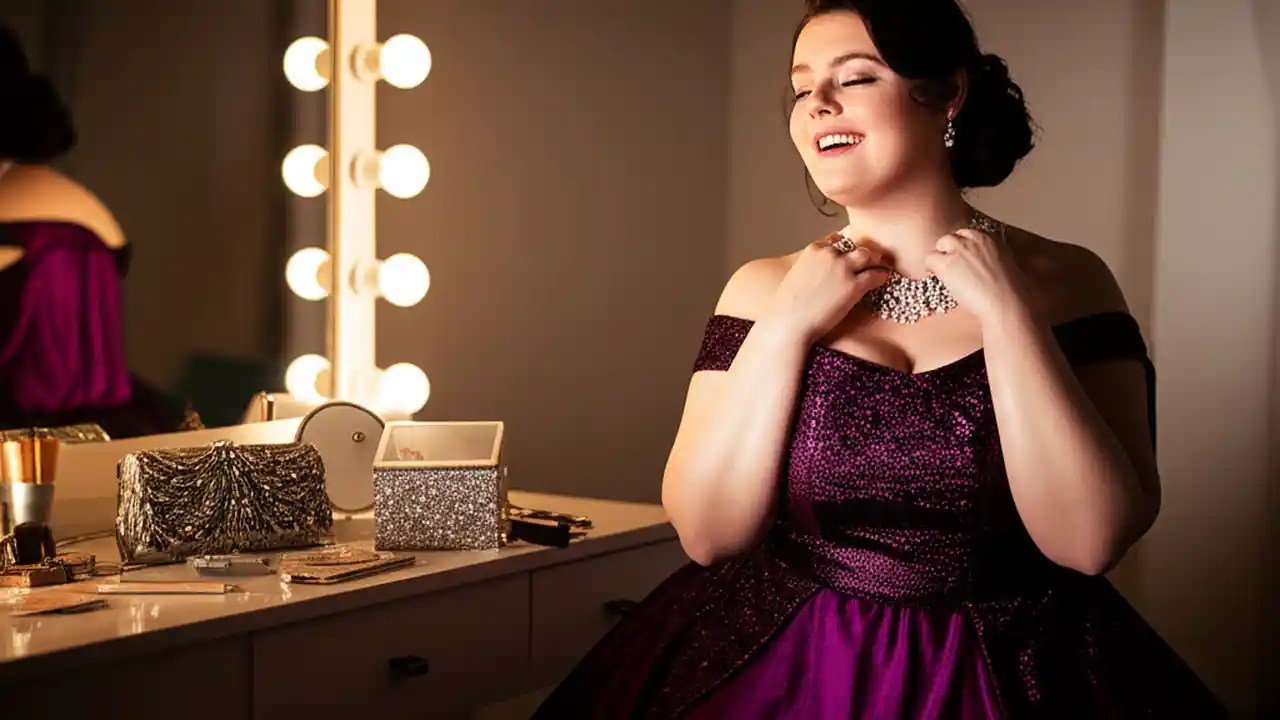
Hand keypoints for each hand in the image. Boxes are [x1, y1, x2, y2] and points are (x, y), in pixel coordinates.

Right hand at [767, 233, 890, 341]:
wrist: (789, 322)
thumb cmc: (787, 306)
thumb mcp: (795, 276)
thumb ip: (809, 268)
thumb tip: (817, 274)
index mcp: (813, 250)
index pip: (835, 240)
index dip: (844, 249)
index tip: (848, 255)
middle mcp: (830, 255)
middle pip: (854, 245)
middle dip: (862, 252)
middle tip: (870, 259)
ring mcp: (843, 269)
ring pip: (868, 255)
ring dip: (875, 260)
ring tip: (880, 265)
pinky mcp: (854, 286)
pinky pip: (875, 275)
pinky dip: (882, 276)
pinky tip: (884, 278)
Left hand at [923, 227, 1031, 326]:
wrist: (1006, 303)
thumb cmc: (1009, 292)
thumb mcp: (1005, 266)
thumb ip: (992, 258)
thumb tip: (980, 265)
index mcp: (990, 238)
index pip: (967, 235)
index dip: (962, 249)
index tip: (962, 261)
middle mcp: (974, 239)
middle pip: (953, 237)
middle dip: (950, 251)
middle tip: (952, 270)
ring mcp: (959, 249)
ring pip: (941, 244)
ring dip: (941, 259)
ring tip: (946, 276)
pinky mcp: (946, 263)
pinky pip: (929, 259)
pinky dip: (931, 269)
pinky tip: (939, 280)